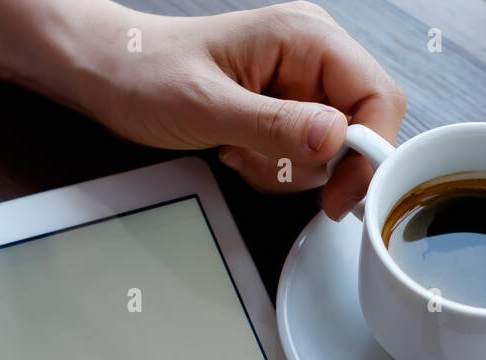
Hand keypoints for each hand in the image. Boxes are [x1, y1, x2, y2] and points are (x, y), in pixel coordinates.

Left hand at [52, 1, 405, 219]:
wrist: (106, 72)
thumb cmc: (144, 74)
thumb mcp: (207, 108)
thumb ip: (275, 126)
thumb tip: (335, 140)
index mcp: (306, 37)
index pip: (379, 97)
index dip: (369, 153)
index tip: (341, 194)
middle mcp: (312, 55)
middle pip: (361, 128)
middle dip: (316, 164)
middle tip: (265, 165)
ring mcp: (301, 82)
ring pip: (331, 151)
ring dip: (286, 169)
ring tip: (239, 150)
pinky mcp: (285, 107)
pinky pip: (303, 155)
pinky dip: (273, 167)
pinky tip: (238, 150)